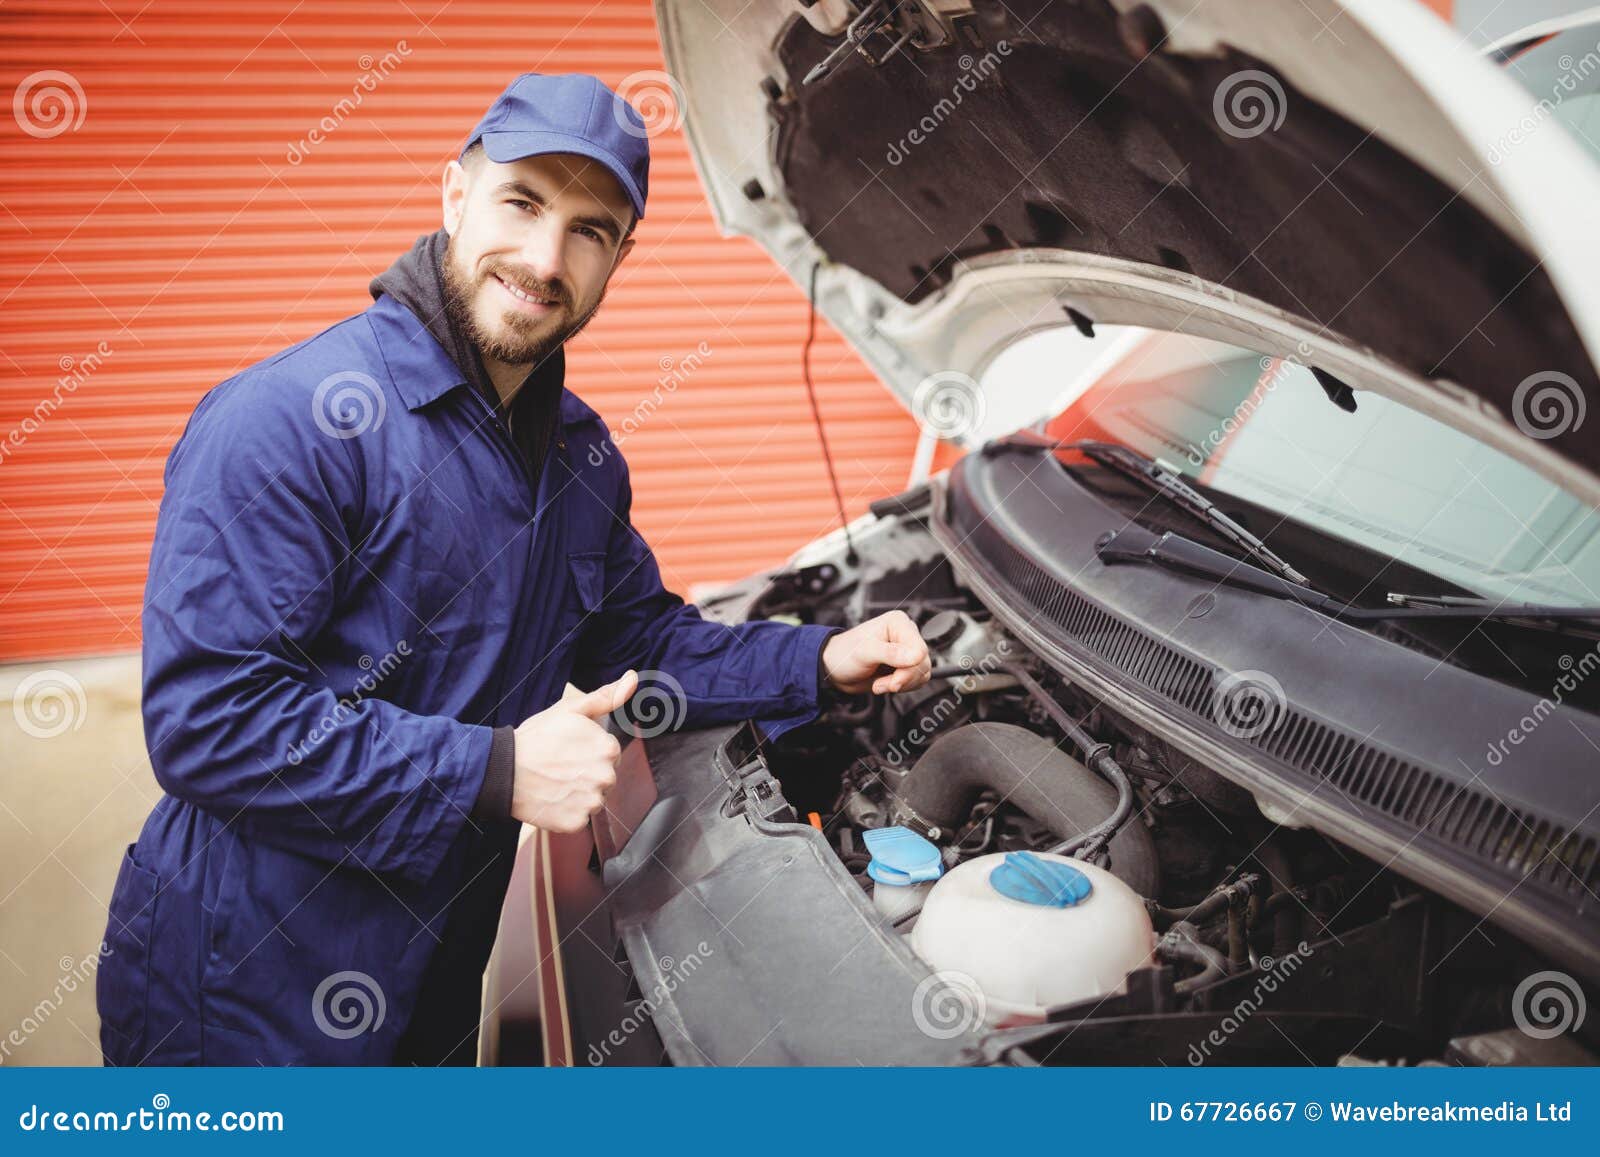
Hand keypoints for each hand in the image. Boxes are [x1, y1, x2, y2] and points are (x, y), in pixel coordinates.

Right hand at [509, 670, 637, 831]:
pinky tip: (551, 799)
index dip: (588, 751)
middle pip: (604, 778)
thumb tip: (633, 678)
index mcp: (608, 748)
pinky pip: (579, 819)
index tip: (568, 750)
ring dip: (578, 794)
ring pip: (593, 800)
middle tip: (559, 767)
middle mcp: (605, 777)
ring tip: (554, 783)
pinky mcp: (576, 822)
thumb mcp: (570, 709)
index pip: (610, 755)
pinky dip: (567, 812)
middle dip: (587, 773)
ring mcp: (591, 802)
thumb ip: (606, 696)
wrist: (502, 770)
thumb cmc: (535, 738)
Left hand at [821, 610, 931, 695]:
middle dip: (903, 678)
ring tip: (880, 683)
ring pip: (922, 673)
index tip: (894, 680)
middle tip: (883, 683)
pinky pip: (917, 680)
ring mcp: (906, 651)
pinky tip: (885, 683)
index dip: (909, 668)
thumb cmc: (844, 654)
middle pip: (923, 662)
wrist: (836, 670)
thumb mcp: (864, 652)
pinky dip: (903, 687)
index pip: (919, 648)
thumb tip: (916, 656)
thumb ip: (890, 653)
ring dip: (901, 684)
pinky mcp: (904, 666)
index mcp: (898, 623)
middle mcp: (905, 635)